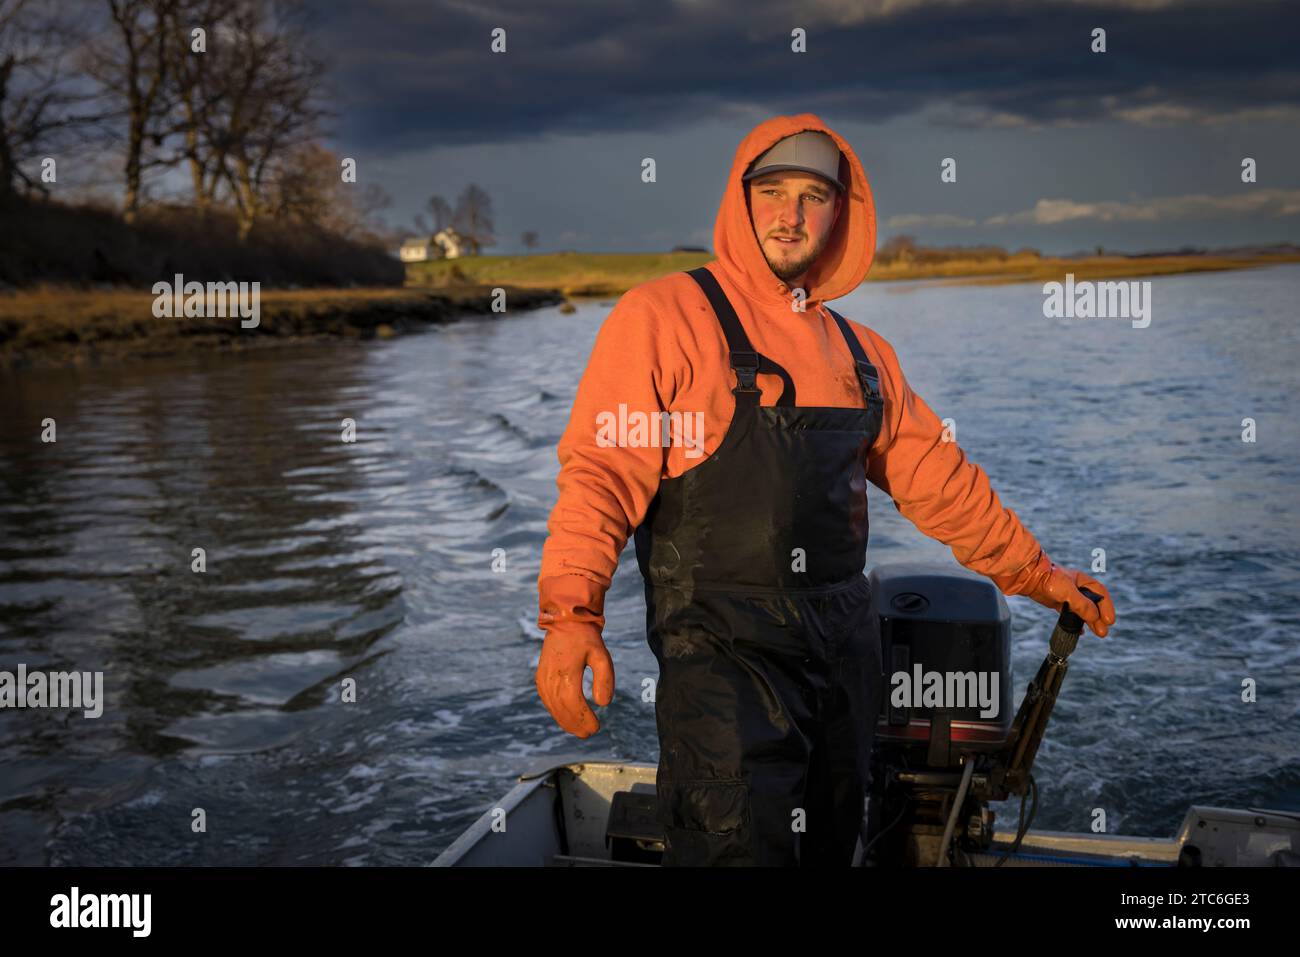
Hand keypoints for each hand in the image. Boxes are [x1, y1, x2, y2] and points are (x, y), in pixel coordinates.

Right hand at [535, 623, 614, 737]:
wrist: (565, 623)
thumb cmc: (586, 639)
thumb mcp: (601, 655)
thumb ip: (604, 680)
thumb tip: (603, 704)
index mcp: (566, 672)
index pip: (574, 703)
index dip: (584, 719)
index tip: (596, 727)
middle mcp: (551, 678)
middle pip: (562, 709)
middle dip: (576, 725)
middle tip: (590, 733)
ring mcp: (543, 679)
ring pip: (553, 708)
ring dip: (566, 722)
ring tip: (580, 731)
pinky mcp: (540, 679)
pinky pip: (548, 702)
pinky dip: (557, 713)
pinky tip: (567, 720)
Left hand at [1023, 563, 1116, 637]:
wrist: (1029, 579)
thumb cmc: (1049, 580)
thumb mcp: (1069, 592)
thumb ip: (1083, 605)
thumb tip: (1095, 618)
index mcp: (1083, 581)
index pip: (1100, 594)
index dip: (1107, 607)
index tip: (1109, 621)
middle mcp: (1078, 588)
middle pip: (1094, 604)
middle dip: (1100, 618)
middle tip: (1103, 632)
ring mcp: (1068, 596)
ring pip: (1084, 611)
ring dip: (1091, 622)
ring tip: (1098, 633)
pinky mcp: (1059, 603)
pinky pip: (1072, 615)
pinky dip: (1077, 623)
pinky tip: (1080, 631)